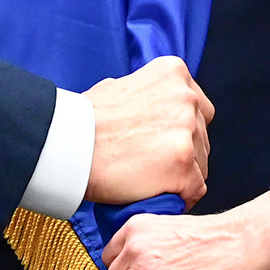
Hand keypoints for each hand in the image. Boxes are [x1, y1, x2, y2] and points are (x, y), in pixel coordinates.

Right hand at [84, 56, 214, 206]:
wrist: (68, 144)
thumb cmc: (84, 119)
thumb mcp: (119, 86)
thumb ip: (148, 94)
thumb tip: (154, 107)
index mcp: (173, 73)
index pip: (198, 108)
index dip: (181, 130)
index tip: (161, 142)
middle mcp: (186, 97)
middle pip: (201, 136)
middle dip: (182, 153)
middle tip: (150, 164)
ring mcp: (187, 130)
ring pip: (200, 164)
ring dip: (179, 175)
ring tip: (146, 178)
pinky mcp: (183, 162)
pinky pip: (195, 188)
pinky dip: (178, 196)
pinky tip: (154, 193)